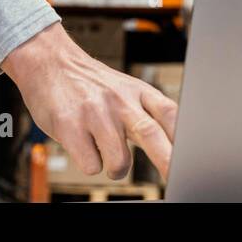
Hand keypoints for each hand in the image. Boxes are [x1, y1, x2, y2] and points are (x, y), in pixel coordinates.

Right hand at [1, 23, 179, 180]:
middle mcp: (120, 100)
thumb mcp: (125, 89)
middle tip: (175, 179)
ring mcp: (95, 113)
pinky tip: (83, 145)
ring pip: (119, 162)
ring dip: (116, 168)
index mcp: (138, 91)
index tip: (193, 159)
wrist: (49, 62)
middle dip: (167, 161)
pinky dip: (90, 163)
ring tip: (105, 153)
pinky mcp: (70, 126)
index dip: (184, 138)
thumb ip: (148, 112)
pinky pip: (91, 165)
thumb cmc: (90, 82)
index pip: (170, 114)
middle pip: (151, 134)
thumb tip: (177, 143)